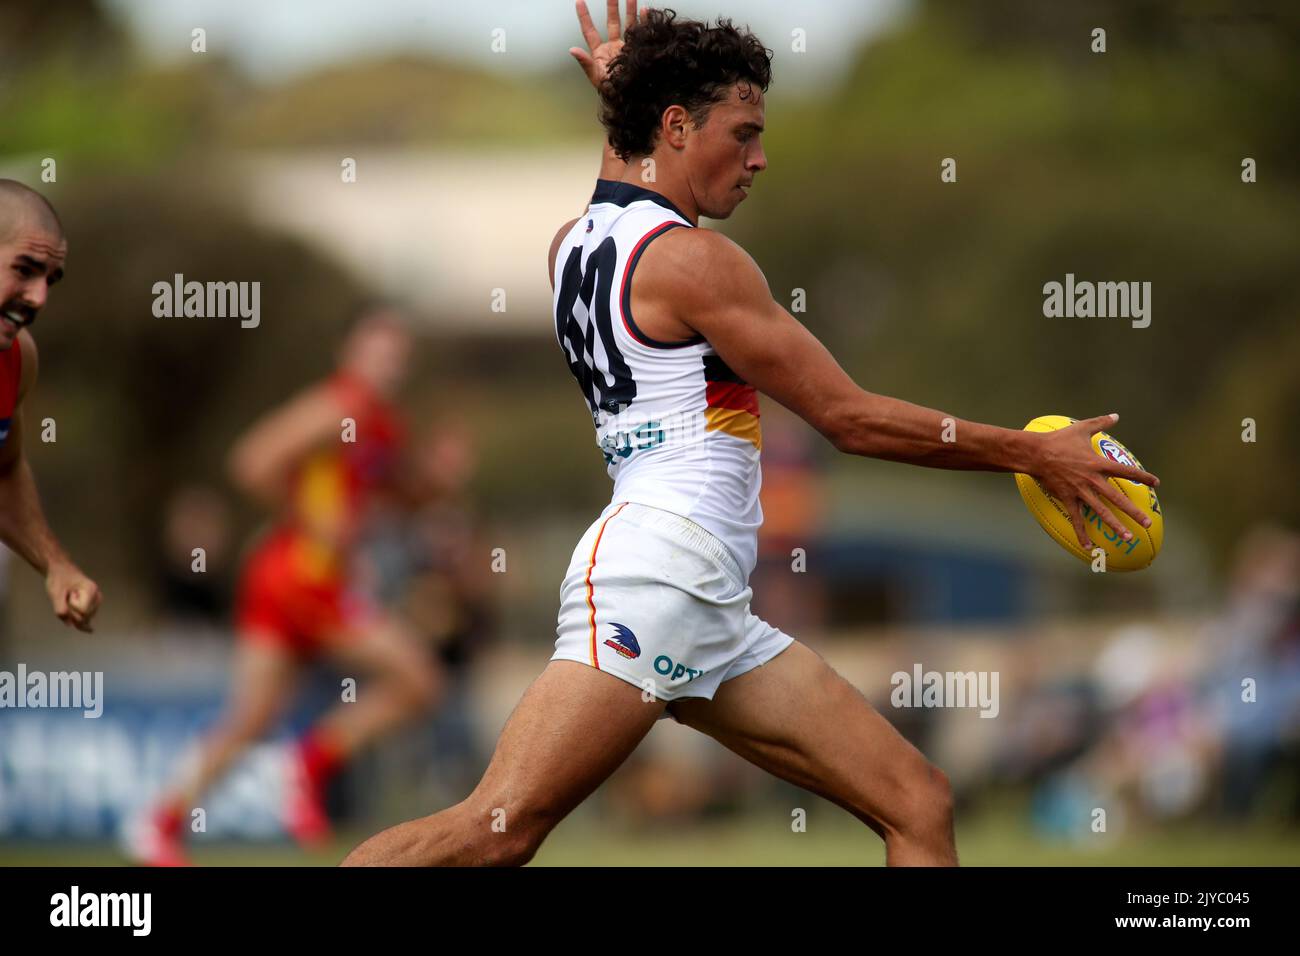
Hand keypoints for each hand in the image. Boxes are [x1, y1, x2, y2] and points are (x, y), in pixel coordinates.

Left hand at [45, 561, 101, 632]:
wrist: (60, 570)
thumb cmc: (59, 579)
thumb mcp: (55, 593)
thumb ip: (61, 610)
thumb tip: (69, 624)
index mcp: (91, 591)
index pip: (83, 611)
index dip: (71, 607)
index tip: (68, 595)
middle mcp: (97, 597)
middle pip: (84, 617)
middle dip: (72, 613)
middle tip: (67, 597)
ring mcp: (96, 602)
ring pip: (84, 619)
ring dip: (73, 614)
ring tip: (69, 600)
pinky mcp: (93, 605)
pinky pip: (85, 618)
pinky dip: (76, 617)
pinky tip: (72, 613)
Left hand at [570, 0, 644, 89]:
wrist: (626, 98)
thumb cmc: (610, 90)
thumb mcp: (595, 76)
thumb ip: (585, 62)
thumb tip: (572, 50)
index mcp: (599, 52)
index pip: (589, 31)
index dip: (584, 17)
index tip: (579, 2)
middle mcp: (613, 46)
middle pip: (611, 22)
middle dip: (612, 7)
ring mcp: (626, 47)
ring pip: (627, 24)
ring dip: (629, 10)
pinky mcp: (638, 50)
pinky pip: (641, 33)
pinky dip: (644, 23)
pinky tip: (645, 12)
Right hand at [1030, 413, 1159, 551]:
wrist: (1035, 453)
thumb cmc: (1058, 439)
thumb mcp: (1081, 428)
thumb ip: (1101, 422)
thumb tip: (1116, 415)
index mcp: (1098, 464)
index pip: (1126, 471)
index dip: (1142, 477)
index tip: (1155, 483)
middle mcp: (1092, 480)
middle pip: (1117, 499)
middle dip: (1133, 512)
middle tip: (1147, 523)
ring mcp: (1080, 491)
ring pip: (1101, 512)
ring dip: (1115, 525)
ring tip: (1128, 537)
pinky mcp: (1067, 499)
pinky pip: (1076, 519)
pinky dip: (1082, 533)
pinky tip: (1089, 547)